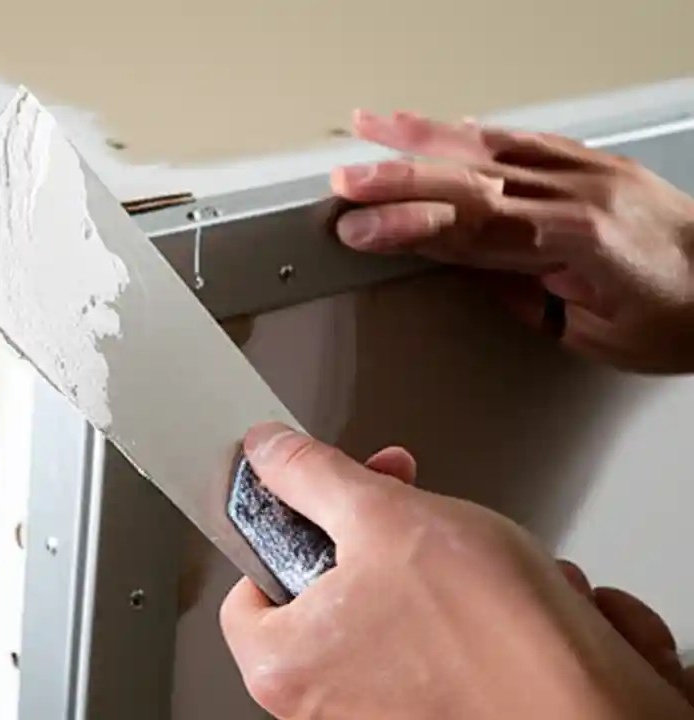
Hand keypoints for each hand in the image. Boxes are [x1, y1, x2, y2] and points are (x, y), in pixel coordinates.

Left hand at [219, 422, 693, 718]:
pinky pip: (437, 643)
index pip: (245, 584)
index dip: (284, 528)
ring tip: (480, 565)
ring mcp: (380, 714)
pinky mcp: (436, 713)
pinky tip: (510, 600)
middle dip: (380, 535)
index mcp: (282, 664)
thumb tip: (270, 452)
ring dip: (439, 568)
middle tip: (411, 506)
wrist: (594, 713)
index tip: (323, 501)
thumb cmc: (497, 642)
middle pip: (323, 589)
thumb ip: (313, 476)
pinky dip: (471, 611)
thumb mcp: (386, 517)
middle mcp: (321, 704)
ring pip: (391, 610)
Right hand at [331, 110, 693, 371]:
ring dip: (424, 135)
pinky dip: (481, 131)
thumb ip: (528, 299)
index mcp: (574, 241)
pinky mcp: (597, 165)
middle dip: (396, 177)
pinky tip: (451, 126)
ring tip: (372, 124)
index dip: (405, 226)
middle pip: (467, 179)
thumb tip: (475, 276)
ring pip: (489, 145)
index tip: (358, 230)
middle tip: (344, 181)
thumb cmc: (682, 320)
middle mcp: (577, 195)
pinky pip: (528, 138)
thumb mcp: (596, 335)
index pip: (468, 229)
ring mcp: (587, 172)